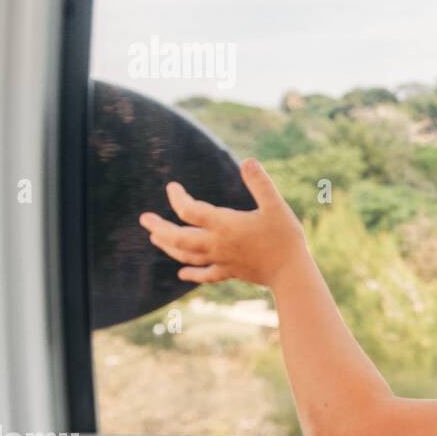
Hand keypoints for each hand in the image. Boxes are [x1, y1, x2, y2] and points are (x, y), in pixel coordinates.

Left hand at [139, 158, 307, 287]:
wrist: (291, 272)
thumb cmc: (285, 237)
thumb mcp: (276, 206)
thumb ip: (260, 183)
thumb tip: (248, 160)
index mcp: (225, 224)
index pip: (189, 210)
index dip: (177, 198)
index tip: (172, 187)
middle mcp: (217, 243)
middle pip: (179, 237)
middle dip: (159, 228)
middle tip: (145, 219)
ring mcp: (222, 260)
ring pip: (186, 255)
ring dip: (168, 246)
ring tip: (155, 238)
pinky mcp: (230, 272)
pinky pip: (205, 275)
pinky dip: (191, 273)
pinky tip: (181, 274)